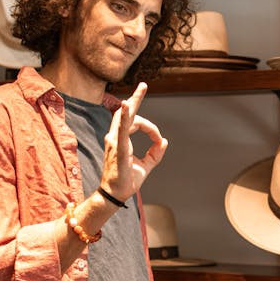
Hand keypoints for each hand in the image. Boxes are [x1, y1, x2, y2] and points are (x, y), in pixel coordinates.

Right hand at [101, 82, 167, 200]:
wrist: (116, 195)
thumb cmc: (126, 181)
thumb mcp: (145, 166)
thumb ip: (155, 153)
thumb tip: (164, 141)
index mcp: (121, 140)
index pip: (135, 123)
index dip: (151, 128)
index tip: (158, 139)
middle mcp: (115, 138)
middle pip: (127, 114)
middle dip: (136, 99)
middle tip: (144, 85)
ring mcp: (115, 142)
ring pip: (125, 118)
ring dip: (133, 104)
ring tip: (141, 89)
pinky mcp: (118, 148)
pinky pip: (122, 129)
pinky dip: (124, 117)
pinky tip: (126, 106)